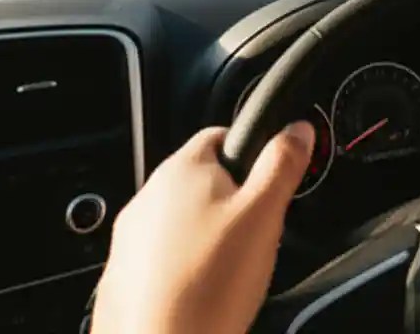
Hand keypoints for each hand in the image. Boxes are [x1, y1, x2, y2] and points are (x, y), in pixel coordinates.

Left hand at [92, 122, 313, 333]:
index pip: (220, 134)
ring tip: (227, 270)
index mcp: (183, 169)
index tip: (267, 183)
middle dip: (230, 203)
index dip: (251, 155)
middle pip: (201, 182)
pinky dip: (182, 266)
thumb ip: (281, 165)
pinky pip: (161, 256)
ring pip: (180, 220)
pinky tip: (200, 290)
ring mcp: (130, 235)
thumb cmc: (209, 284)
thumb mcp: (263, 215)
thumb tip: (297, 130)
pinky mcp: (123, 270)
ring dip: (204, 235)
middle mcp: (148, 194)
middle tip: (253, 235)